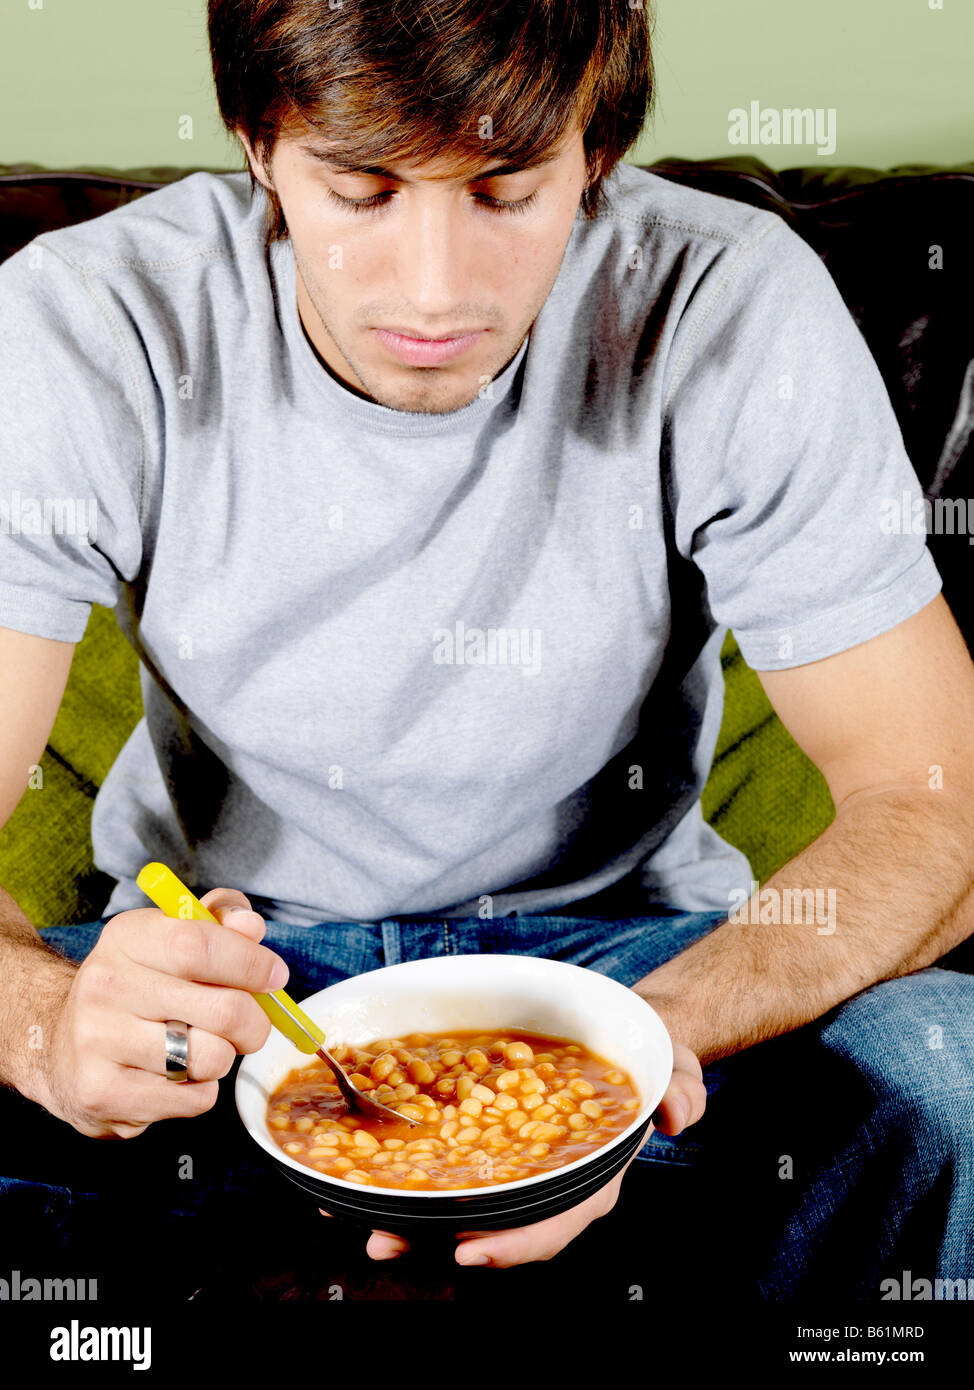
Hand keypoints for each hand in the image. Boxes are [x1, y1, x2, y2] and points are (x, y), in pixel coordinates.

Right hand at [33, 887, 288, 1137]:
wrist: (60, 1043)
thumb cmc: (136, 987)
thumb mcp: (169, 938)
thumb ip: (218, 923)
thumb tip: (250, 925)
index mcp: (127, 938)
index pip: (202, 945)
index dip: (252, 963)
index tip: (275, 976)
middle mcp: (106, 984)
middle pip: (222, 1010)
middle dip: (254, 1023)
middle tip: (249, 1025)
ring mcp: (98, 1040)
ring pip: (211, 1058)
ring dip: (222, 1058)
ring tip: (199, 1049)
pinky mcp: (100, 1092)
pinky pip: (192, 1099)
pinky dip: (199, 1092)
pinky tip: (173, 1076)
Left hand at [320, 1041, 705, 1266]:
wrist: (627, 1038)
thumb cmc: (649, 1063)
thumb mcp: (676, 1067)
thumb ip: (682, 1090)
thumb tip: (678, 1116)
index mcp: (591, 1177)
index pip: (554, 1224)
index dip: (514, 1246)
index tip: (471, 1253)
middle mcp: (548, 1182)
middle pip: (492, 1227)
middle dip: (438, 1240)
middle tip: (388, 1239)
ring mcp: (516, 1164)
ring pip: (461, 1204)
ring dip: (412, 1215)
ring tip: (364, 1219)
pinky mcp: (491, 1139)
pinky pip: (451, 1164)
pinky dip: (412, 1172)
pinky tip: (373, 1169)